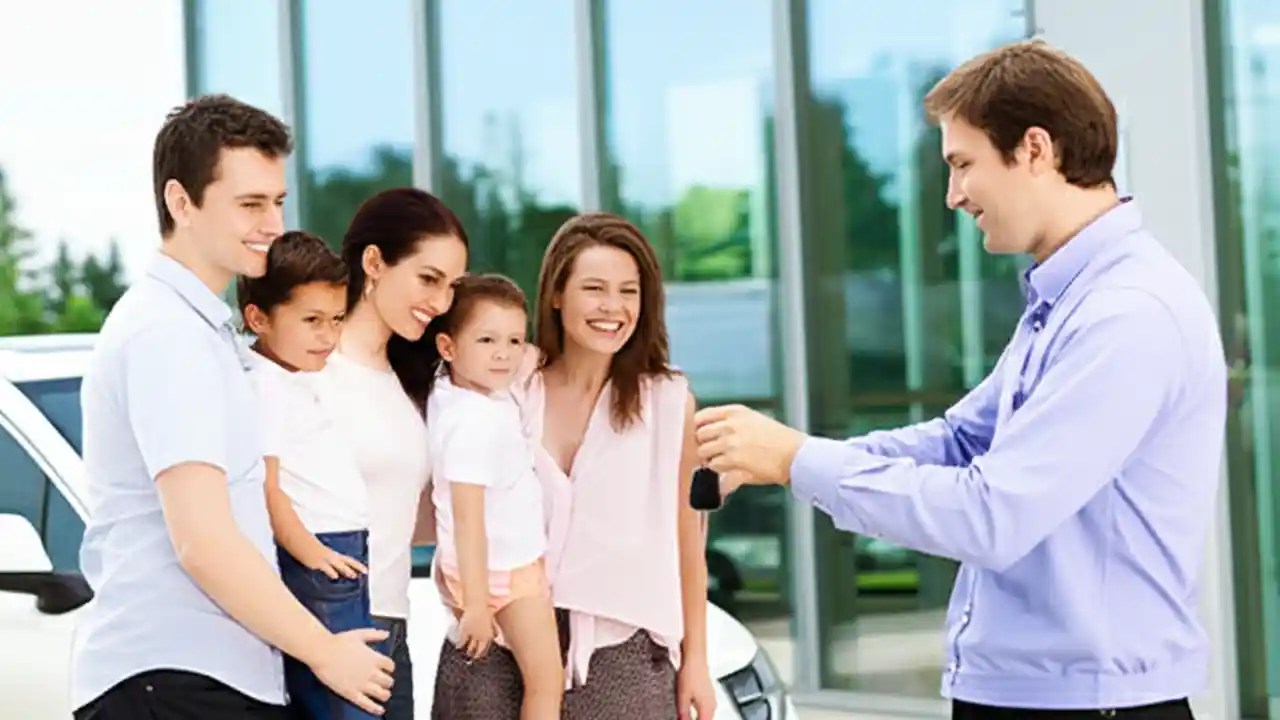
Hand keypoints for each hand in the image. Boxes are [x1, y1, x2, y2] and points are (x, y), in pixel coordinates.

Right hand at [296, 539, 367, 579]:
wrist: (297, 539)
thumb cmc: (306, 544)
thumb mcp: (318, 552)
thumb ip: (324, 560)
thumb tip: (329, 567)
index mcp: (331, 554)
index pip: (347, 559)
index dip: (356, 564)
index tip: (364, 569)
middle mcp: (329, 556)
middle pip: (346, 562)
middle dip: (355, 567)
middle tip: (365, 572)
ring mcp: (323, 559)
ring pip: (338, 565)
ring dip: (346, 570)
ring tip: (354, 576)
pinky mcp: (315, 562)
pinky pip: (325, 567)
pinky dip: (330, 572)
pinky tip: (335, 576)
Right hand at [309, 629, 393, 715]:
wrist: (323, 651)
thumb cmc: (338, 642)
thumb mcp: (360, 634)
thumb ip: (375, 635)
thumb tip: (386, 634)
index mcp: (374, 658)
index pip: (390, 666)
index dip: (389, 668)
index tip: (387, 669)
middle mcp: (371, 672)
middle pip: (388, 681)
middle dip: (388, 682)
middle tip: (385, 683)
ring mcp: (362, 684)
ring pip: (382, 694)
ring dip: (385, 695)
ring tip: (384, 695)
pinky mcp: (352, 693)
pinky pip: (367, 704)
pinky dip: (375, 708)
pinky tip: (380, 710)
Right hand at [457, 605, 496, 658]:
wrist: (477, 605)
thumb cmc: (484, 611)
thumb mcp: (491, 621)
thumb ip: (494, 629)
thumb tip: (496, 636)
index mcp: (489, 634)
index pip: (486, 647)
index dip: (483, 652)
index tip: (480, 655)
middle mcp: (482, 636)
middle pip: (479, 649)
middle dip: (476, 655)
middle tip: (473, 658)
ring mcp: (474, 634)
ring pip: (471, 647)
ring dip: (469, 651)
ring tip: (467, 653)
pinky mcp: (465, 631)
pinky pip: (462, 641)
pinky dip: (460, 645)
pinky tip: (458, 647)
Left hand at [677, 660, 716, 719]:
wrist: (695, 659)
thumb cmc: (690, 675)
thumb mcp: (682, 698)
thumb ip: (683, 713)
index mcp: (707, 708)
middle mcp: (712, 704)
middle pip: (707, 719)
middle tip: (688, 719)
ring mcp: (712, 698)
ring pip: (709, 715)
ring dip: (702, 717)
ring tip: (692, 717)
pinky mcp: (710, 692)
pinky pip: (708, 707)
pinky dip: (703, 712)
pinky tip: (697, 710)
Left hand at [693, 404, 807, 489]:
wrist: (795, 455)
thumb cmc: (779, 440)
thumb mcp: (754, 420)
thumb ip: (731, 423)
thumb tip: (711, 433)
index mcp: (735, 412)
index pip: (702, 416)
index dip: (699, 428)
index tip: (703, 436)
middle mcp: (730, 425)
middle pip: (700, 435)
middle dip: (704, 445)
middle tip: (714, 452)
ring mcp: (729, 443)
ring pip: (703, 452)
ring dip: (710, 459)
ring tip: (723, 463)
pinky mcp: (732, 461)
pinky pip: (713, 467)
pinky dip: (717, 471)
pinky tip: (728, 471)